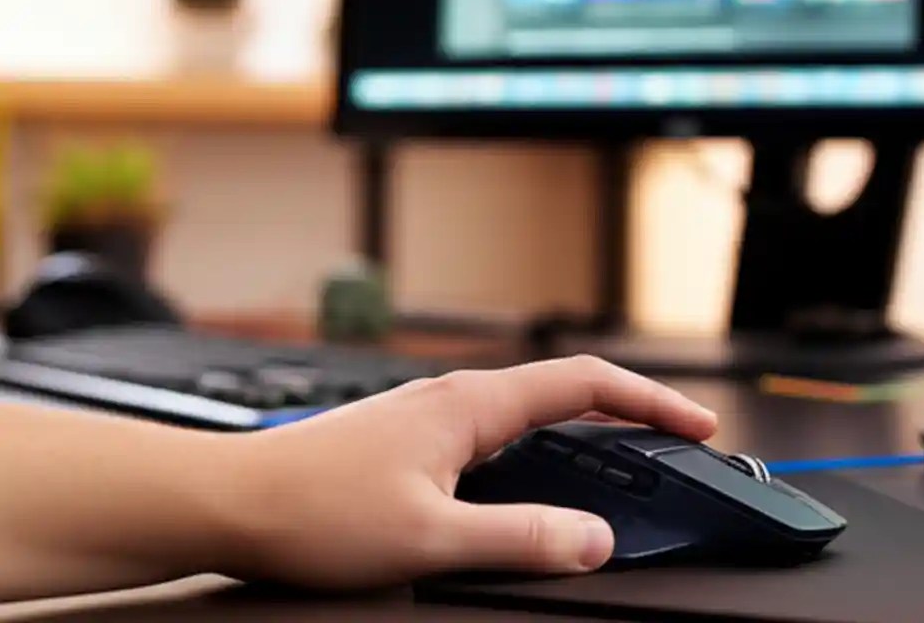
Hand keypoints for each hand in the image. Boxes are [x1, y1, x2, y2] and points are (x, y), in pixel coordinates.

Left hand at [216, 356, 717, 588]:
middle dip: (628, 414)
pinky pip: (500, 437)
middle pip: (565, 392)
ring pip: (532, 415)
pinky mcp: (415, 441)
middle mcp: (454, 399)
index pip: (583, 384)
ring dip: (584, 434)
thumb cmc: (309, 509)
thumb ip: (519, 539)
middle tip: (673, 444)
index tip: (694, 424)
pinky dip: (541, 453)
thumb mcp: (428, 538)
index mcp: (469, 405)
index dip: (649, 402)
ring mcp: (432, 417)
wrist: (229, 501)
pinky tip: (540, 486)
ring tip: (621, 466)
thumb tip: (591, 541)